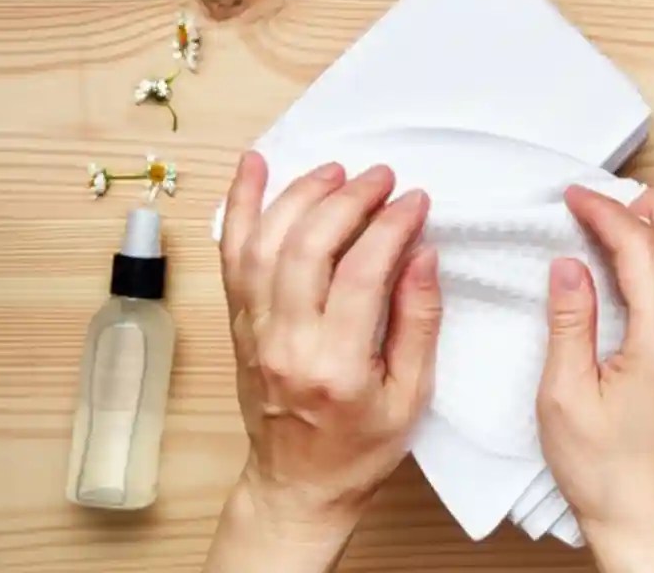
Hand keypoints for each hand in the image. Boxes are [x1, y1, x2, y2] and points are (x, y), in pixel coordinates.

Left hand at [204, 152, 441, 572]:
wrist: (297, 487)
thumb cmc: (359, 451)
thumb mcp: (410, 398)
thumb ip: (418, 322)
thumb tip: (422, 255)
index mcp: (335, 367)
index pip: (360, 274)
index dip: (390, 227)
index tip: (415, 201)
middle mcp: (284, 343)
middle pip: (307, 247)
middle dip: (347, 200)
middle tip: (381, 177)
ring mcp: (253, 331)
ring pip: (263, 243)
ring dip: (299, 195)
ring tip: (336, 171)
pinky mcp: (237, 324)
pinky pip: (231, 256)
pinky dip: (241, 207)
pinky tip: (253, 167)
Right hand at [538, 185, 653, 572]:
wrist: (646, 518)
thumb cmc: (605, 471)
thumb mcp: (564, 396)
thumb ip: (569, 321)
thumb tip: (568, 265)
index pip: (642, 245)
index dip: (605, 210)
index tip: (575, 199)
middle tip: (609, 203)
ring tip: (622, 225)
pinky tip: (640, 268)